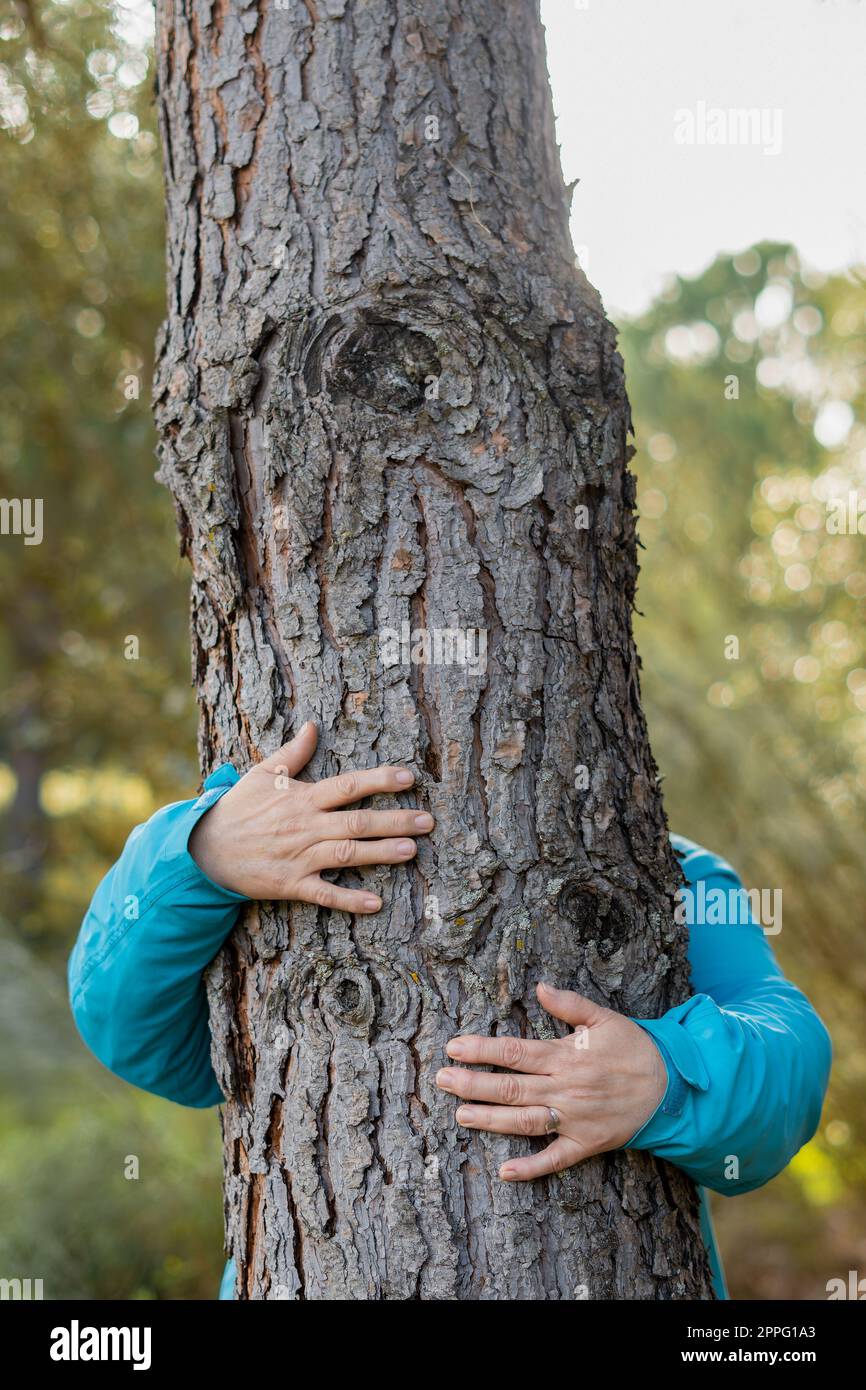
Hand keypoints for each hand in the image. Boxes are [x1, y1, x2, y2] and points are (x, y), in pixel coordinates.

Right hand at [189, 721, 432, 911]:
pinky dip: (349, 899)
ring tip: (412, 851)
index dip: (379, 781)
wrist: (205, 849)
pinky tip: (376, 903)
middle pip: (357, 822)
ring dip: (381, 853)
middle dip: (395, 821)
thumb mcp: (263, 773)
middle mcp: (306, 826)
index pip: (348, 786)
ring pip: (347, 854)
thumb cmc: (238, 808)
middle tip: (428, 821)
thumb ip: (294, 751)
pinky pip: (324, 894)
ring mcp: (300, 857)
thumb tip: (313, 725)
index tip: (409, 779)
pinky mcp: (291, 884)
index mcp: (302, 798)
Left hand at [435, 982, 666, 1180]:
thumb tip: (539, 986)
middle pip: (510, 1088)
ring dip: (490, 1120)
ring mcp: (574, 1119)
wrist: (670, 1088)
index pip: (514, 1052)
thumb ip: (570, 1004)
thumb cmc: (634, 1049)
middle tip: (440, 1080)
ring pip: (524, 1122)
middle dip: (472, 1084)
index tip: (453, 1047)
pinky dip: (531, 1168)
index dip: (481, 1050)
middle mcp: (565, 1089)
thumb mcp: (604, 1018)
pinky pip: (555, 1159)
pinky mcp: (586, 1144)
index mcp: (565, 1056)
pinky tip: (505, 1173)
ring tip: (460, 1115)